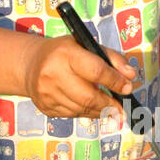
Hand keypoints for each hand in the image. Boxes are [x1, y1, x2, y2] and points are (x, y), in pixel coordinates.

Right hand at [22, 35, 136, 118]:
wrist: (29, 64)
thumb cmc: (64, 52)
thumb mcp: (86, 45)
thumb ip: (111, 58)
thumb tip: (130, 76)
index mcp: (65, 53)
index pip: (96, 71)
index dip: (115, 81)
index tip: (127, 88)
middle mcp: (52, 74)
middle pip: (89, 97)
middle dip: (109, 104)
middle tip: (122, 107)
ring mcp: (47, 93)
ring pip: (82, 109)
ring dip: (100, 110)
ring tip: (111, 108)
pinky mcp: (45, 107)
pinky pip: (73, 114)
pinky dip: (87, 113)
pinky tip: (93, 108)